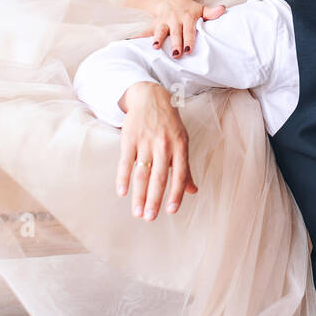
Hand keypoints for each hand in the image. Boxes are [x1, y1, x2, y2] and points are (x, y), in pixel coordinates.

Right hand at [117, 82, 197, 219]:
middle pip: (159, 177)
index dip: (176, 193)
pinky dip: (123, 178)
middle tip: (150, 218)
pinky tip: (122, 192)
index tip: (171, 211)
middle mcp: (164, 145)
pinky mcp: (130, 139)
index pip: (179, 174)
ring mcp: (146, 142)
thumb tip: (193, 191)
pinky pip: (126, 162)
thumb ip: (185, 168)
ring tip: (137, 212)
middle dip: (154, 199)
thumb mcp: (182, 142)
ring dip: (139, 195)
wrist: (151, 97)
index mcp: (179, 147)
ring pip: (142, 173)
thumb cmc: (169, 125)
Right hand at [135, 0, 225, 56]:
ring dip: (158, 39)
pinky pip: (147, 30)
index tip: (189, 50)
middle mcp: (175, 19)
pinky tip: (132, 41)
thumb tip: (223, 10)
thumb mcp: (198, 8)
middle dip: (175, 43)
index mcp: (187, 16)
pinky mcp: (154, 24)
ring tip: (156, 47)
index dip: (189, 40)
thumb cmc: (186, 8)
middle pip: (175, 33)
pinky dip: (139, 36)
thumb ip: (210, 12)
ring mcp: (163, 21)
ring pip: (160, 31)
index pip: (189, 30)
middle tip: (176, 55)